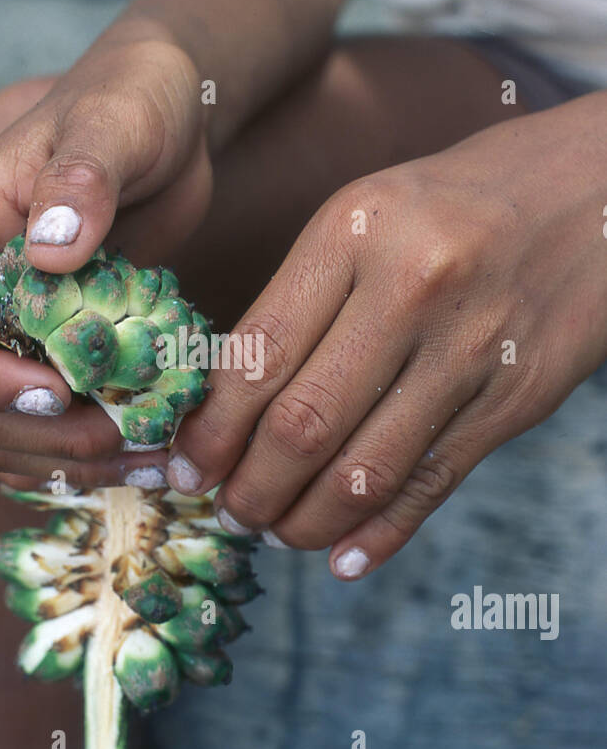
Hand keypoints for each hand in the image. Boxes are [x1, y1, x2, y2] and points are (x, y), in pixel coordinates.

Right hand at [0, 29, 210, 486]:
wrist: (175, 110)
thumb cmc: (134, 99)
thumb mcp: (114, 122)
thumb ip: (82, 178)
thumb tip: (48, 251)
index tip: (53, 389)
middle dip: (38, 432)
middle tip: (117, 430)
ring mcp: (31, 330)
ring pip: (11, 432)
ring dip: (70, 460)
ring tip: (147, 456)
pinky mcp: (77, 350)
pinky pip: (60, 429)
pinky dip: (98, 455)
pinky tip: (154, 452)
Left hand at [165, 94, 606, 576]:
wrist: (599, 191)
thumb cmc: (458, 202)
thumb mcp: (368, 214)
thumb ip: (300, 299)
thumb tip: (226, 406)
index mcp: (354, 229)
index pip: (258, 354)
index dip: (210, 430)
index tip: (183, 466)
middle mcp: (412, 287)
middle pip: (303, 423)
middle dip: (250, 490)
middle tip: (227, 511)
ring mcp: (472, 348)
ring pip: (365, 470)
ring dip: (305, 522)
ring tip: (278, 531)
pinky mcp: (517, 400)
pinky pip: (433, 484)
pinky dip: (381, 534)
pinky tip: (344, 558)